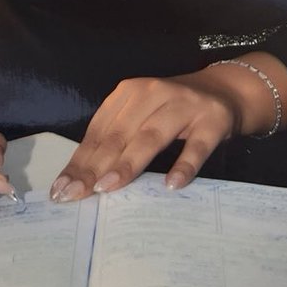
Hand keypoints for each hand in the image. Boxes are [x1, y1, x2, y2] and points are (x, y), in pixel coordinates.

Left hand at [49, 69, 245, 202]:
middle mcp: (154, 93)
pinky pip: (196, 146)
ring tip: (108, 188)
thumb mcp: (141, 115)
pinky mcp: (212, 121)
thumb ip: (117, 138)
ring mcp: (184, 106)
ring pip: (151, 136)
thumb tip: (80, 178)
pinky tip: (171, 185)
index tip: (61, 189)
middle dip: (95, 166)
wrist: (224, 91)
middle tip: (75, 195)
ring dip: (128, 163)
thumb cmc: (171, 110)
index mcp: (130, 92)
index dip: (80, 160)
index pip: (99, 130)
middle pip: (120, 134)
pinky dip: (184, 165)